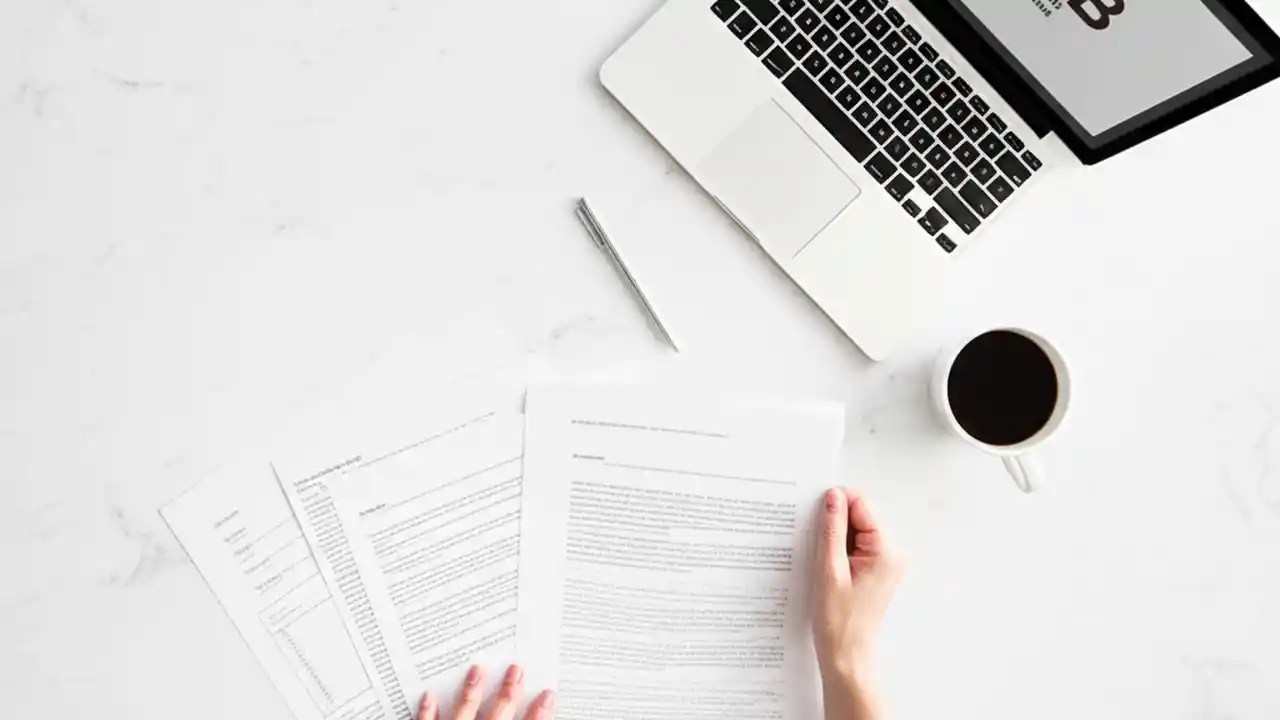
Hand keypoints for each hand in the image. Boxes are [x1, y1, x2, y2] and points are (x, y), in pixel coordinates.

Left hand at [417, 665, 554, 719]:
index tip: (548, 695)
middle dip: (508, 692)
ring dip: (470, 691)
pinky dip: (427, 711)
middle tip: (515, 669)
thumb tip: (539, 713)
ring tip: (476, 669)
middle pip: (497, 716)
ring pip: (462, 714)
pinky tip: (428, 694)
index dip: (539, 713)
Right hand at [813, 487, 904, 719]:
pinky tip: (829, 563)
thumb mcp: (829, 570)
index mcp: (886, 551)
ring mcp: (888, 560)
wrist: (846, 653)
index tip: (815, 510)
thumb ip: (831, 529)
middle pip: (862, 514)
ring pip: (858, 528)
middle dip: (836, 520)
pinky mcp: (879, 568)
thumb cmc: (838, 621)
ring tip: (824, 558)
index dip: (837, 502)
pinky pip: (859, 543)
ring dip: (837, 535)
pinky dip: (841, 546)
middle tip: (815, 540)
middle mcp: (894, 552)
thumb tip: (832, 496)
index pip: (863, 505)